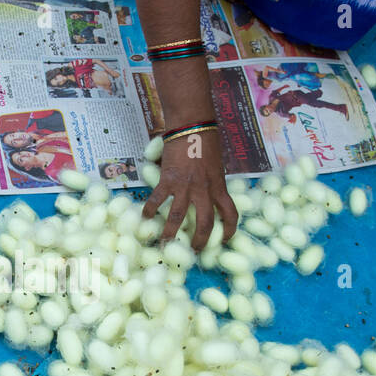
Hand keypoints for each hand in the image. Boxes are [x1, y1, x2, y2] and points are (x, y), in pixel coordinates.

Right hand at [142, 130, 238, 249]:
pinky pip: (158, 200)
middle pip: (205, 223)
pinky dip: (149, 210)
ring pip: (178, 217)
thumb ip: (212, 181)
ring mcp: (185, 186)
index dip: (231, 229)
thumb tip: (208, 192)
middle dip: (200, 241)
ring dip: (170, 232)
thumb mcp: (216, 164)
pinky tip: (145, 217)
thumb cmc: (206, 139)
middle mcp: (204, 189)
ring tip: (165, 243)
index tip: (227, 238)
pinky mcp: (168, 180)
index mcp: (219, 185)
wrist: (191, 124)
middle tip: (194, 250)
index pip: (230, 212)